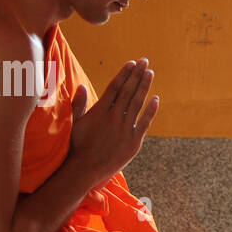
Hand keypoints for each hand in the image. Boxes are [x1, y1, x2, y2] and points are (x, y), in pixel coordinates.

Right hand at [68, 58, 159, 187]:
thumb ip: (79, 104)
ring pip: (137, 103)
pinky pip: (145, 122)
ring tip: (150, 73)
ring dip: (144, 86)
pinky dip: (151, 110)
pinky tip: (156, 99)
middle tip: (145, 61)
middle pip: (128, 91)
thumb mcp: (75, 123)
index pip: (115, 86)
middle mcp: (113, 117)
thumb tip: (80, 86)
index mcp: (100, 111)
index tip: (132, 63)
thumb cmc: (77, 146)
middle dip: (137, 74)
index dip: (124, 73)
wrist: (85, 169)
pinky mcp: (134, 141)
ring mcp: (125, 129)